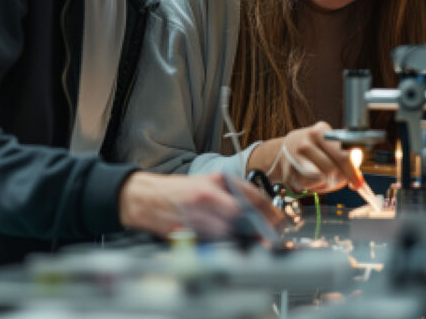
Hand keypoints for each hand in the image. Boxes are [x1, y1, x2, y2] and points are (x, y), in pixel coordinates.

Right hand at [118, 171, 283, 239]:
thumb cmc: (178, 190)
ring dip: (243, 240)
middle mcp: (206, 199)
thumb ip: (234, 190)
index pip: (250, 198)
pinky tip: (230, 245)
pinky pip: (211, 244)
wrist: (145, 198)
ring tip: (254, 242)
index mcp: (214, 184)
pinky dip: (223, 245)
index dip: (269, 212)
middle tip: (270, 236)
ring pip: (228, 234)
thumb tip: (259, 204)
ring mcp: (196, 218)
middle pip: (242, 218)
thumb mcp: (209, 181)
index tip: (279, 221)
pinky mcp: (188, 235)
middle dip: (259, 229)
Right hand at [248, 121, 360, 193]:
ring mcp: (294, 157)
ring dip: (325, 184)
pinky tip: (309, 180)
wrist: (281, 152)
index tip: (357, 182)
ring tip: (321, 178)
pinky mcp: (287, 173)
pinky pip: (309, 187)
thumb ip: (345, 154)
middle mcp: (305, 141)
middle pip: (332, 169)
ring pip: (321, 179)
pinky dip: (312, 187)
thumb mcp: (328, 144)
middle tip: (336, 180)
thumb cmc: (312, 150)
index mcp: (320, 131)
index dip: (352, 171)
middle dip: (337, 178)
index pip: (342, 155)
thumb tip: (357, 164)